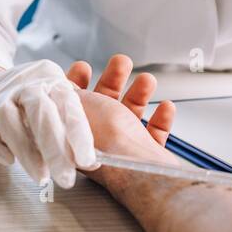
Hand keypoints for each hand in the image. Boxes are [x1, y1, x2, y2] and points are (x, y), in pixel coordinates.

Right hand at [0, 60, 93, 187]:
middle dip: (54, 148)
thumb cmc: (29, 102)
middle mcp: (24, 81)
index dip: (78, 133)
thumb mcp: (54, 100)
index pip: (68, 103)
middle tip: (65, 179)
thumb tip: (93, 162)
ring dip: (27, 152)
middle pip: (40, 111)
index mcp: (50, 78)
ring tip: (40, 176)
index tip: (88, 161)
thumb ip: (72, 125)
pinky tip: (10, 160)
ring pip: (9, 120)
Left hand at [64, 54, 178, 185]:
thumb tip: (66, 85)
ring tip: (147, 80)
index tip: (83, 67)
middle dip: (113, 80)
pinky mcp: (145, 158)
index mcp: (75, 132)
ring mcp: (121, 151)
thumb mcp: (79, 104)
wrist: (138, 168)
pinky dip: (160, 119)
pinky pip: (153, 135)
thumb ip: (72, 92)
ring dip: (139, 94)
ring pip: (129, 117)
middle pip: (103, 106)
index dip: (76, 83)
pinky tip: (165, 107)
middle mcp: (96, 142)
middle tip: (121, 62)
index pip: (71, 105)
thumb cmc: (106, 140)